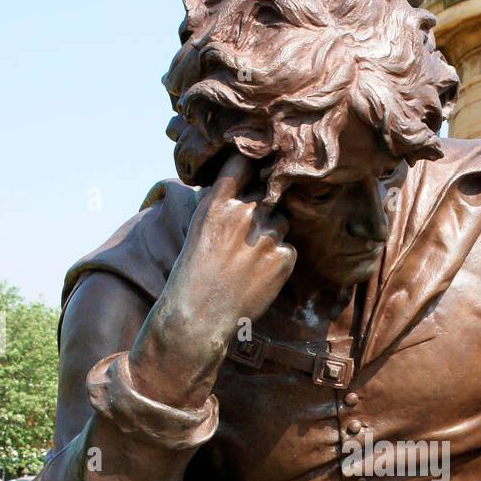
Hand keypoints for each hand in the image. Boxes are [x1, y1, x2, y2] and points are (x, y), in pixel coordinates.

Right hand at [129, 153, 295, 407]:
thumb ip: (223, 202)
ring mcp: (266, 235)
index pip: (243, 162)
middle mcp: (244, 213)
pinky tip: (258, 275)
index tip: (257, 167)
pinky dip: (278, 259)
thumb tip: (246, 182)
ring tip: (249, 259)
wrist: (199, 317)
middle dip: (263, 206)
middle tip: (248, 233)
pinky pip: (288, 248)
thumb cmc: (193, 273)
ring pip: (282, 221)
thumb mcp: (199, 227)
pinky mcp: (283, 258)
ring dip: (272, 234)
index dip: (252, 165)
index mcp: (217, 201)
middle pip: (268, 192)